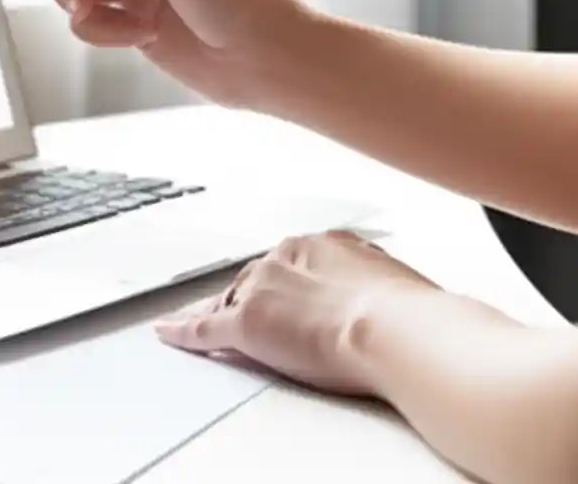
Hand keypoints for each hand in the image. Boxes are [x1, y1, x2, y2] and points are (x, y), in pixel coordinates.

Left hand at [154, 231, 440, 396]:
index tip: (283, 296)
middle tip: (255, 320)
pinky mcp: (246, 325)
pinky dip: (182, 331)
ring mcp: (262, 291)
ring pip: (227, 301)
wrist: (397, 330)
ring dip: (216, 313)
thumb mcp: (392, 279)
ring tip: (201, 325)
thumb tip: (378, 292)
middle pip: (253, 281)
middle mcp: (285, 258)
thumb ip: (370, 280)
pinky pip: (203, 328)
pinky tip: (167, 332)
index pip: (286, 265)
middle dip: (251, 300)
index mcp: (321, 244)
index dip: (281, 286)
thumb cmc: (410, 314)